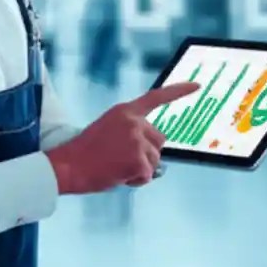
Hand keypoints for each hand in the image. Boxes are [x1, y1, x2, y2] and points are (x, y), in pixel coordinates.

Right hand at [46, 82, 198, 193]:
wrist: (68, 166)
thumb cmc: (85, 152)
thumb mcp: (108, 130)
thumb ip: (131, 132)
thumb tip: (154, 151)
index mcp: (125, 111)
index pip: (157, 97)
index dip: (179, 91)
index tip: (198, 86)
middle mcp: (134, 122)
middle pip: (160, 139)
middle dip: (148, 152)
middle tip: (123, 159)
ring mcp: (137, 140)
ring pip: (155, 160)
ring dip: (140, 168)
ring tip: (116, 167)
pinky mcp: (139, 159)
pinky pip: (148, 175)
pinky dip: (136, 180)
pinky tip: (118, 175)